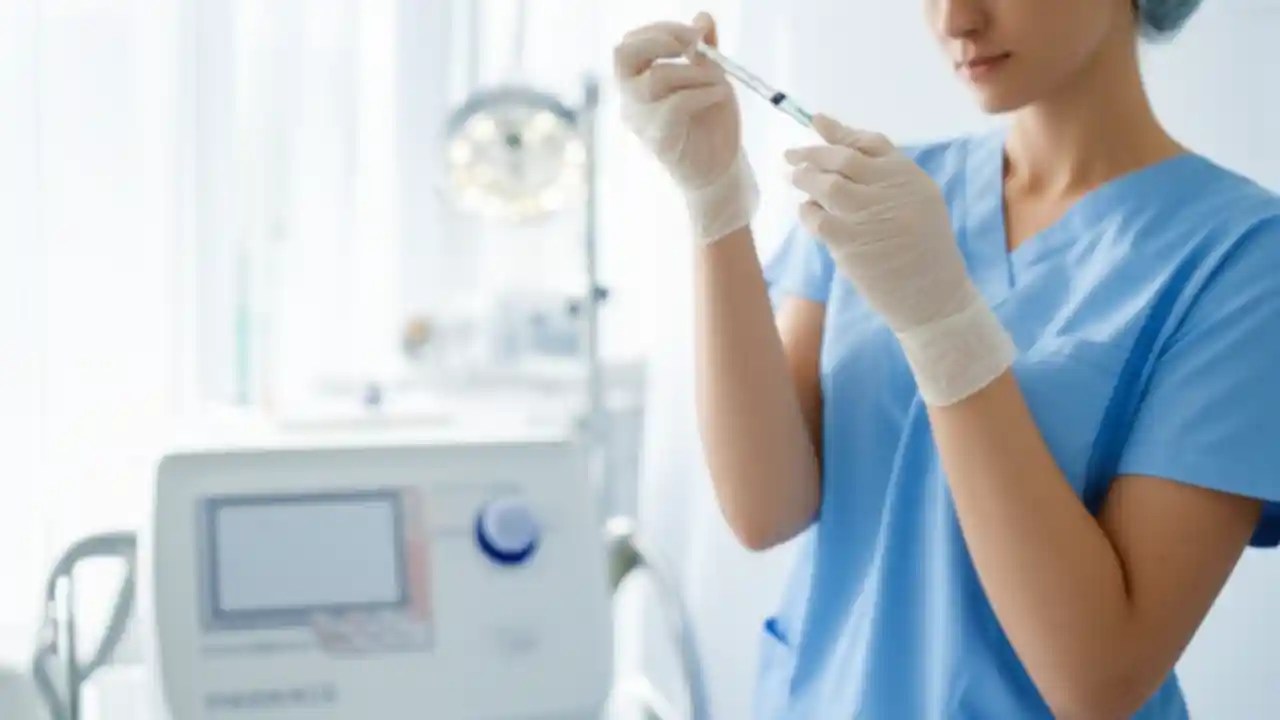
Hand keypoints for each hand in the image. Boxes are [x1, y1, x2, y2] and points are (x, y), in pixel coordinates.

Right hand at [614, 13, 758, 242]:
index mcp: (636, 82)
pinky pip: (676, 104)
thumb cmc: (710, 122)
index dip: (658, 31)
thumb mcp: (709, 77)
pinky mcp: (659, 140)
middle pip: (625, 54)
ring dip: (695, 71)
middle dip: (662, 40)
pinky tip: (721, 95)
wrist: (720, 169)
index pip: (629, 45)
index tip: (694, 35)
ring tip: (719, 80)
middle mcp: (631, 100)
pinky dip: (704, 92)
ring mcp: (642, 121)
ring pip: (657, 78)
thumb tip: (703, 17)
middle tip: (695, 45)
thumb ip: (704, 49)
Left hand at [786, 114, 1015, 404]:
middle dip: (813, 153)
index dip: (839, 131)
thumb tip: (844, 150)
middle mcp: (891, 190)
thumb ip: (885, 178)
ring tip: (793, 177)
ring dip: (804, 178)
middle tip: (792, 155)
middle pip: (843, 158)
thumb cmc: (923, 251)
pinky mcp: (850, 242)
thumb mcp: (919, 205)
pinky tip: (807, 213)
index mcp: (911, 177)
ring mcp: (869, 215)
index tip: (816, 121)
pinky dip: (807, 212)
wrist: (934, 299)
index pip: (870, 143)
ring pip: (825, 184)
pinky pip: (817, 218)